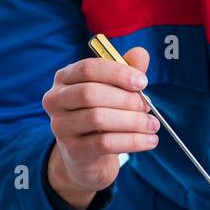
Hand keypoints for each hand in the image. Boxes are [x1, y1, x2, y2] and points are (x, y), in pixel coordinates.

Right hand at [41, 47, 158, 209]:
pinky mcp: (73, 150)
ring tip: (152, 125)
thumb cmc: (103, 114)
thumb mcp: (115, 90)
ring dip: (132, 121)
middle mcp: (56, 100)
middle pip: (90, 93)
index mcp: (65, 78)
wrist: (88, 156)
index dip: (117, 73)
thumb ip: (127, 71)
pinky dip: (132, 141)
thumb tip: (141, 53)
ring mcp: (61, 126)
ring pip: (97, 118)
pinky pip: (104, 143)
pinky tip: (150, 140)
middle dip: (125, 99)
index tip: (143, 82)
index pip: (88, 68)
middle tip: (147, 106)